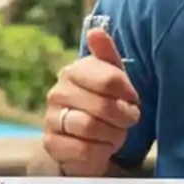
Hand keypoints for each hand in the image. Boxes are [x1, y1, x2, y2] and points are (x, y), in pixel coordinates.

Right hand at [43, 28, 140, 176]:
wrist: (82, 139)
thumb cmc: (101, 103)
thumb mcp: (111, 77)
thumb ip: (106, 54)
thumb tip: (96, 31)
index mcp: (74, 71)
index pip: (110, 79)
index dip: (128, 94)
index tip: (131, 100)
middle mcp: (57, 92)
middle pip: (104, 106)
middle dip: (123, 117)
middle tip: (127, 120)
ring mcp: (51, 119)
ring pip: (91, 128)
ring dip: (112, 135)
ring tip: (114, 133)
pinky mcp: (51, 144)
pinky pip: (84, 151)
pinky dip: (100, 152)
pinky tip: (101, 147)